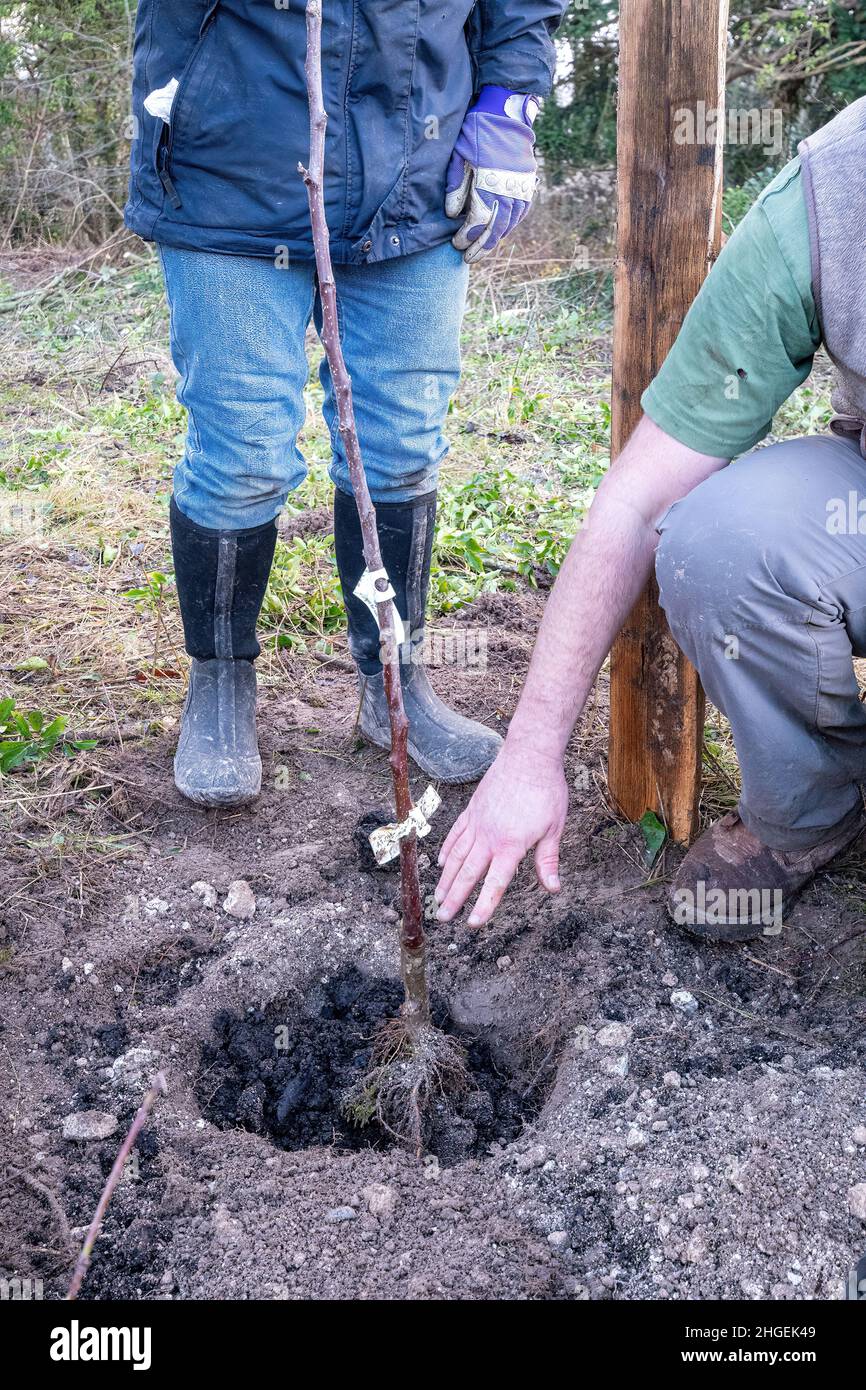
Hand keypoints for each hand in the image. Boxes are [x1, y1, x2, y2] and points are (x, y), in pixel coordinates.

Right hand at [434, 744, 567, 926]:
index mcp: (511, 846)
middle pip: (468, 874)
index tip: (472, 923)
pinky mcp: (472, 810)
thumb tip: (552, 888)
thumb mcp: (554, 828)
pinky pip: (455, 834)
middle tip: (441, 917)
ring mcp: (477, 822)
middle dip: (454, 898)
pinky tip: (441, 863)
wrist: (528, 756)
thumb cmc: (546, 791)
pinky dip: (446, 849)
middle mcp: (489, 837)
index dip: (484, 906)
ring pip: (456, 856)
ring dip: (446, 879)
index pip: (495, 883)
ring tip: (437, 897)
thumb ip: (547, 860)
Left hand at [445, 86, 538, 262]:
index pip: (479, 221)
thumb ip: (456, 186)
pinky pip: (521, 211)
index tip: (457, 244)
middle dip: (482, 246)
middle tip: (469, 258)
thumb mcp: (459, 156)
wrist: (507, 111)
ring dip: (497, 238)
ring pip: (511, 223)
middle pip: (496, 228)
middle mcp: (508, 190)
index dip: (467, 236)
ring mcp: (521, 187)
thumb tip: (453, 214)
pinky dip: (511, 224)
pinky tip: (503, 230)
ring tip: (484, 248)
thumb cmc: (478, 131)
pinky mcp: (528, 182)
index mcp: (489, 184)